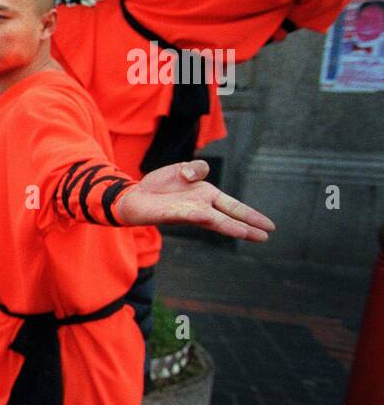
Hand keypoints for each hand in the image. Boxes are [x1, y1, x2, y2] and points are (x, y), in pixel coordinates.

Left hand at [113, 159, 274, 241]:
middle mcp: (202, 207)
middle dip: (249, 226)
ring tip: (252, 235)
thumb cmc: (160, 186)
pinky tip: (215, 219)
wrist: (134, 196)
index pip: (235, 207)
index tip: (270, 226)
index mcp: (208, 196)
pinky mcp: (175, 214)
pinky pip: (194, 216)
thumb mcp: (183, 168)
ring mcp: (190, 212)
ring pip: (217, 221)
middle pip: (231, 217)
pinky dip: (205, 217)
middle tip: (267, 237)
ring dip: (235, 228)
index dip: (251, 216)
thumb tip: (195, 176)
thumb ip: (197, 167)